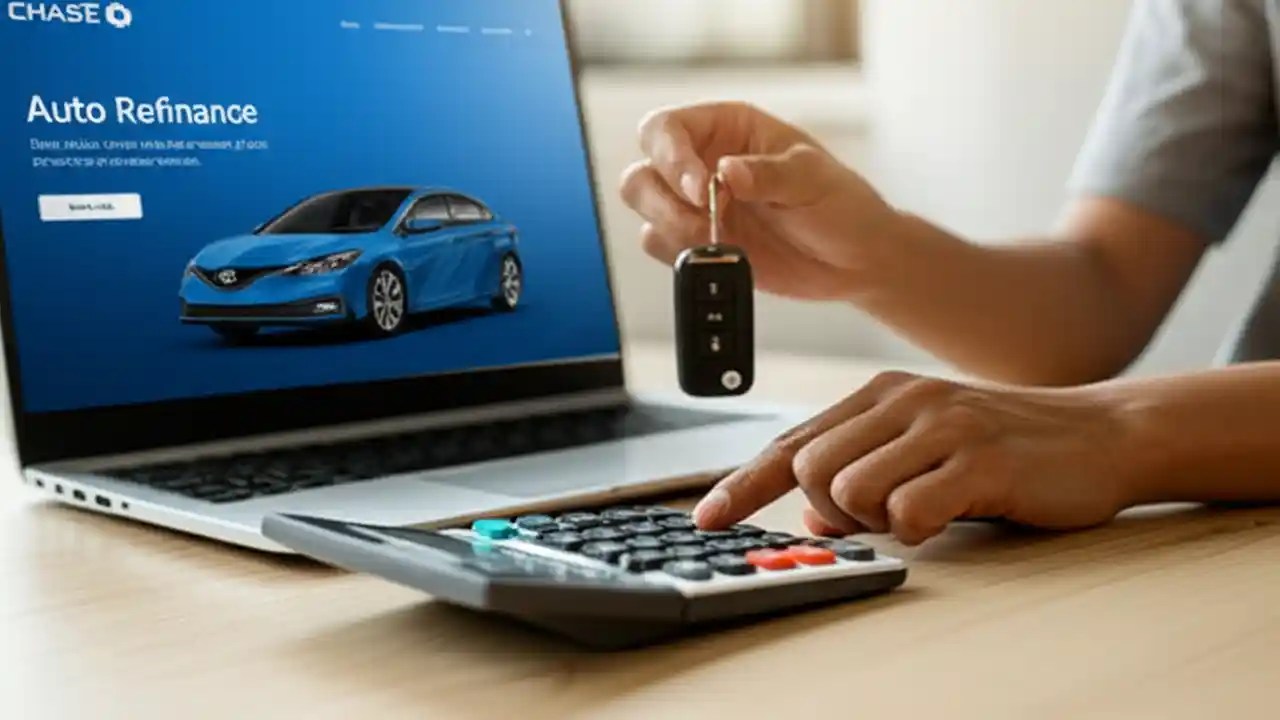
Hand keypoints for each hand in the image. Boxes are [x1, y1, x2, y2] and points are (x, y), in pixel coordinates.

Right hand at [621, 102, 901, 300]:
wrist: (855, 261)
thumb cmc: (842, 206)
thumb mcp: (813, 180)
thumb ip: (769, 174)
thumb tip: (726, 170)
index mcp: (728, 129)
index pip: (667, 128)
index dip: (671, 157)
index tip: (701, 190)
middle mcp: (703, 162)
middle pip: (643, 169)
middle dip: (664, 198)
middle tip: (707, 219)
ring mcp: (697, 205)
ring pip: (644, 206)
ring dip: (669, 225)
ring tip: (717, 238)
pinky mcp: (698, 243)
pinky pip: (659, 244)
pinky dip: (678, 253)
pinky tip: (718, 253)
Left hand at [692, 371, 1138, 544]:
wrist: (1100, 433)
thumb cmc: (1003, 447)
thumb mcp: (924, 451)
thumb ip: (863, 473)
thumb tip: (810, 516)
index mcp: (880, 396)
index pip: (791, 441)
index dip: (743, 484)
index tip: (708, 518)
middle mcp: (903, 402)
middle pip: (807, 467)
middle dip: (825, 509)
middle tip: (872, 518)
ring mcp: (941, 426)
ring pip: (848, 489)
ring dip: (872, 520)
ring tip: (918, 511)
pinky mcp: (980, 459)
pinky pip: (910, 511)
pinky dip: (917, 529)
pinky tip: (948, 514)